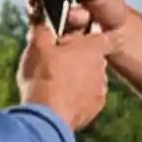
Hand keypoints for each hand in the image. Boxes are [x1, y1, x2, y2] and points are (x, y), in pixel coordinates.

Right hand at [16, 17, 110, 131]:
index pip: (104, 36)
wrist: (47, 116)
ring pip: (91, 79)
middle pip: (94, 58)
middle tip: (57, 62)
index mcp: (92, 48)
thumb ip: (43, 30)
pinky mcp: (94, 110)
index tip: (78, 40)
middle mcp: (102, 68)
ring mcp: (100, 90)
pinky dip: (76, 98)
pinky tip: (59, 100)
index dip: (91, 37)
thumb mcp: (37, 45)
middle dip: (79, 58)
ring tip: (55, 84)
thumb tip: (43, 24)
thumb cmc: (44, 77)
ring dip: (78, 79)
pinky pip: (87, 99)